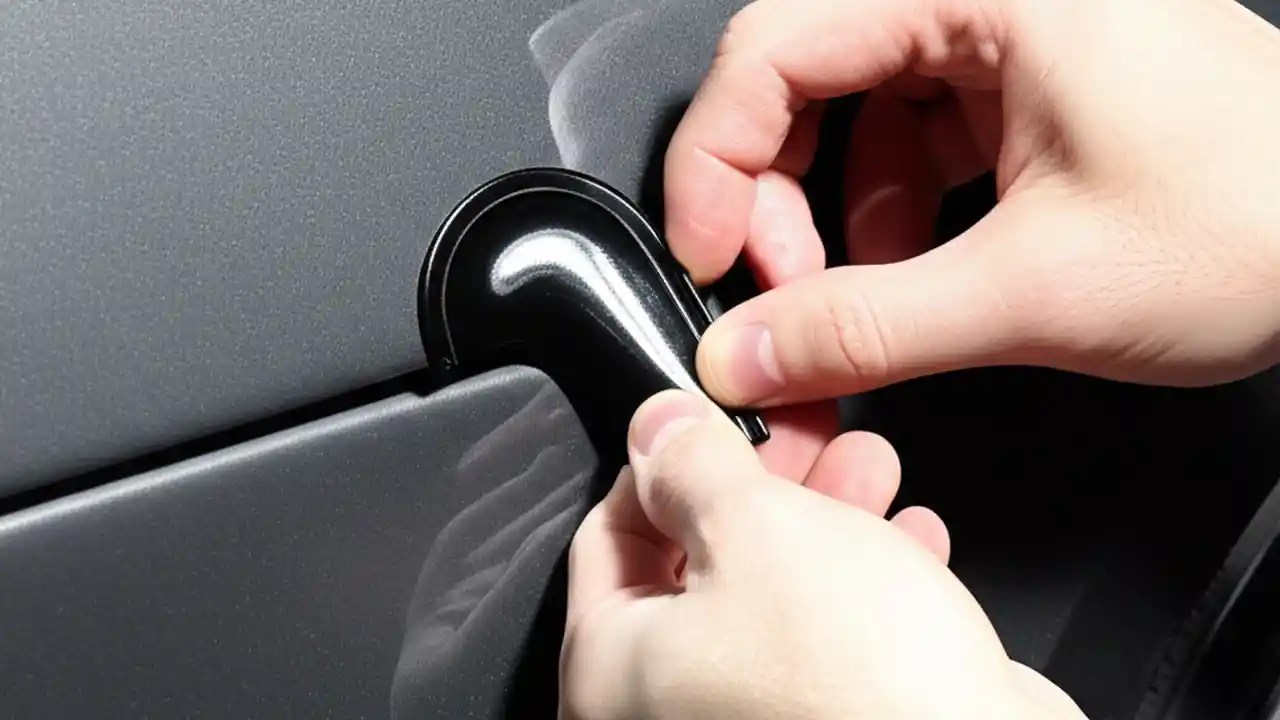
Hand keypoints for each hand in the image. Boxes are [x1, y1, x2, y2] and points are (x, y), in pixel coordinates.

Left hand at [559, 389, 1085, 719]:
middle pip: (695, 560)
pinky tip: (906, 538)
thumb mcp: (754, 530)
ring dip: (821, 518)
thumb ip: (690, 466)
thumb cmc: (855, 687)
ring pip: (770, 592)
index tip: (710, 420)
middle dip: (762, 482)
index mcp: (611, 671)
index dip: (661, 462)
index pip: (608, 536)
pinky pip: (827, 639)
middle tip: (800, 434)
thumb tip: (656, 428)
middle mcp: (666, 708)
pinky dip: (863, 582)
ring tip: (867, 466)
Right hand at [664, 0, 1279, 408]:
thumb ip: (867, 328)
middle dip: (776, 199)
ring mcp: (1003, 35)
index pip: (774, 47)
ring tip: (859, 298)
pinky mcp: (1019, 85)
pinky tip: (910, 274)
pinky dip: (887, 214)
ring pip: (849, 116)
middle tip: (781, 294)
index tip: (706, 255)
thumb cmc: (1262, 222)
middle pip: (802, 77)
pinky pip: (906, 138)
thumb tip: (748, 354)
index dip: (717, 160)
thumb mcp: (1036, 290)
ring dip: (830, 218)